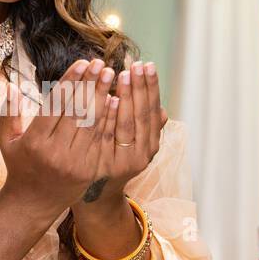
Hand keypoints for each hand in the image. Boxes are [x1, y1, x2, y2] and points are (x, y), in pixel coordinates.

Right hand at [0, 58, 116, 215]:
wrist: (33, 204)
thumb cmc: (19, 166)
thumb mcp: (7, 141)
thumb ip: (8, 112)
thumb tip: (9, 84)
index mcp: (35, 142)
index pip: (56, 104)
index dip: (71, 81)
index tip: (82, 63)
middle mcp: (55, 152)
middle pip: (77, 111)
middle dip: (90, 84)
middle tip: (101, 64)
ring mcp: (74, 163)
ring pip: (92, 123)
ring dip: (103, 97)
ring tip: (111, 76)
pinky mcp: (89, 170)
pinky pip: (100, 139)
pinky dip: (109, 118)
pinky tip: (116, 100)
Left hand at [93, 60, 166, 200]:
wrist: (95, 194)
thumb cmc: (113, 161)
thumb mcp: (134, 145)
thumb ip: (144, 127)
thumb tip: (163, 112)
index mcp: (150, 144)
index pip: (152, 110)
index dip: (151, 88)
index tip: (148, 66)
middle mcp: (142, 154)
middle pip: (142, 116)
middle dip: (139, 88)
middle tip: (136, 65)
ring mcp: (124, 161)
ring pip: (127, 124)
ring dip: (125, 98)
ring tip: (122, 74)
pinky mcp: (106, 165)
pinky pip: (107, 135)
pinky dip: (109, 116)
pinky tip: (109, 98)